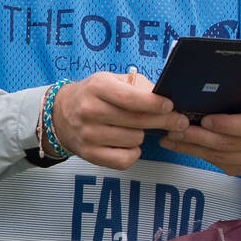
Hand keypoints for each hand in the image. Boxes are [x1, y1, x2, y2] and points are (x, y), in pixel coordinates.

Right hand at [49, 70, 187, 169]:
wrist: (60, 114)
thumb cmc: (95, 95)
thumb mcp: (112, 80)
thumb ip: (138, 86)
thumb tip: (165, 100)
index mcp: (97, 87)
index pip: (129, 98)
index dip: (153, 103)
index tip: (170, 105)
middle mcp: (89, 111)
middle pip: (136, 121)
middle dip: (164, 121)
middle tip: (180, 121)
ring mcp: (88, 135)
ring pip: (134, 139)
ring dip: (143, 134)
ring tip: (137, 128)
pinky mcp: (89, 154)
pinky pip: (125, 159)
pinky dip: (133, 152)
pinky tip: (129, 143)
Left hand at [160, 90, 240, 176]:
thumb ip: (230, 96)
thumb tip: (198, 93)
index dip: (224, 125)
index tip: (204, 120)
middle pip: (228, 143)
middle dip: (198, 137)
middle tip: (176, 130)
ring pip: (220, 157)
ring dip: (193, 148)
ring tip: (173, 139)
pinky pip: (219, 164)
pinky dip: (199, 155)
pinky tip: (184, 146)